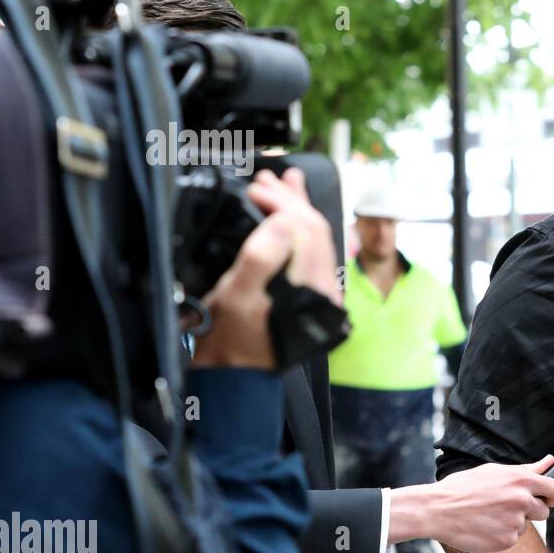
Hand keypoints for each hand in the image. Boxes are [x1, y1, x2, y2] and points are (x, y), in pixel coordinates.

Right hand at [192, 168, 339, 369]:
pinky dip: (299, 226)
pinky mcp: (311, 292)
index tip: (256, 189)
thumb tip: (284, 222)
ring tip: (283, 181)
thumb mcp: (237, 296)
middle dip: (292, 199)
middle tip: (268, 177)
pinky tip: (289, 213)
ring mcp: (321, 291)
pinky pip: (311, 251)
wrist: (232, 375)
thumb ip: (261, 258)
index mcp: (311, 290)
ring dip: (298, 207)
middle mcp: (324, 290)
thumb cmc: (229, 340)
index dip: (282, 203)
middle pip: (316, 230)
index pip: (307, 230)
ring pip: (316, 237)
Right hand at [398, 455, 553, 552]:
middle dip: (530, 511)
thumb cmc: (463, 488)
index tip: (547, 498)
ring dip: (513, 522)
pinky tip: (485, 526)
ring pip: (526, 525)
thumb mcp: (495, 471)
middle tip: (505, 506)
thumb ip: (527, 470)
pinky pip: (513, 538)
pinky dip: (502, 535)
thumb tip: (549, 462)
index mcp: (522, 480)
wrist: (437, 510)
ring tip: (489, 514)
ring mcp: (515, 522)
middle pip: (544, 511)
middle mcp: (522, 501)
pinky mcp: (507, 541)